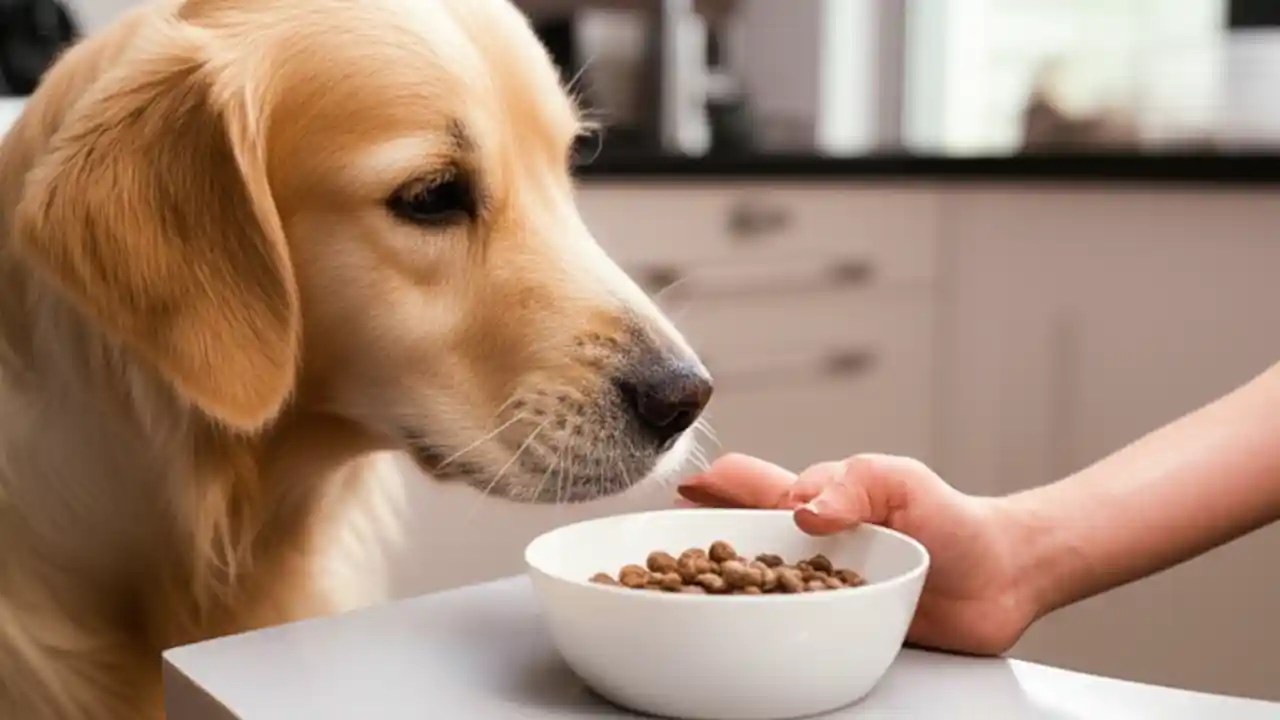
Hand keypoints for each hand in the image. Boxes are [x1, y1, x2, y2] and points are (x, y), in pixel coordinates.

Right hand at [678, 453, 1038, 655]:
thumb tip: (804, 510)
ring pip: (753, 593)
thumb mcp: (903, 481)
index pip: (747, 488)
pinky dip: (761, 634)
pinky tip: (739, 640)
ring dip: (720, 594)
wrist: (1000, 579)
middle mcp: (803, 549)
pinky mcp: (834, 631)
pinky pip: (789, 633)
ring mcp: (815, 592)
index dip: (708, 487)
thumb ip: (856, 485)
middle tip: (650, 559)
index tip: (674, 491)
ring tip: (679, 602)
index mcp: (812, 502)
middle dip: (691, 549)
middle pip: (733, 546)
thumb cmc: (952, 518)